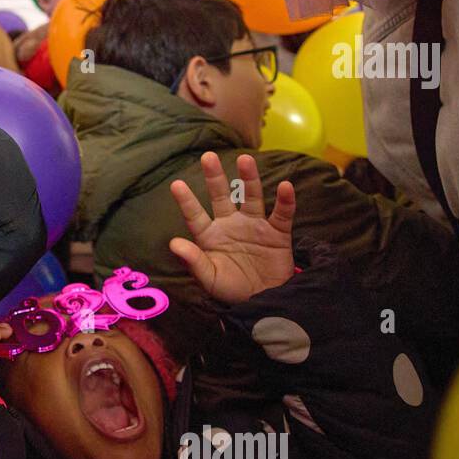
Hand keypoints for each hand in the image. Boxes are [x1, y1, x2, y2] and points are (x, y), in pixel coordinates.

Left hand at [169, 152, 296, 302]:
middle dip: (215, 178)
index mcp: (211, 236)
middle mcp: (231, 225)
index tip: (176, 184)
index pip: (195, 215)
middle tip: (208, 157)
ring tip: (245, 159)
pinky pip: (282, 214)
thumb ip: (193, 261)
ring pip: (251, 197)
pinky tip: (285, 187)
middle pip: (222, 196)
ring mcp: (255, 226)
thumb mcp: (210, 279)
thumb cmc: (232, 289)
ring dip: (249, 179)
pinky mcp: (277, 232)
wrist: (265, 301)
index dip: (186, 201)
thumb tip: (173, 243)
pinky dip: (285, 201)